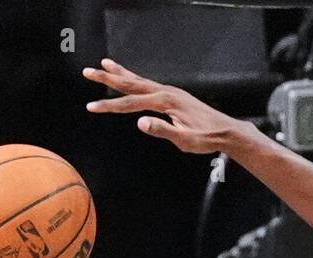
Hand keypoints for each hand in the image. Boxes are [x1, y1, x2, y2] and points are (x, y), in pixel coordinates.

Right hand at [84, 59, 248, 153]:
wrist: (226, 131)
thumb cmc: (206, 138)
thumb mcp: (184, 140)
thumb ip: (162, 130)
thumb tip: (140, 123)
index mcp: (165, 102)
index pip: (131, 103)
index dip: (109, 106)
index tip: (91, 107)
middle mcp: (166, 92)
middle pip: (131, 83)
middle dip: (107, 78)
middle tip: (87, 71)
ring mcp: (170, 92)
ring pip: (139, 80)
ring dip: (120, 72)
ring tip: (104, 63)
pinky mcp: (174, 95)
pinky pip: (149, 84)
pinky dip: (136, 78)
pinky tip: (130, 77)